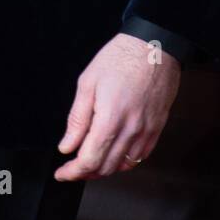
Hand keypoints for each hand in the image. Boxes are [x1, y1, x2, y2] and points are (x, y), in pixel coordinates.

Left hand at [54, 32, 181, 180]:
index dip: (73, 172)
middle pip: (106, 167)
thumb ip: (77, 119)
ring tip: (91, 161)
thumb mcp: (88, 82)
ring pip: (123, 166)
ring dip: (104, 169)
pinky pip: (140, 157)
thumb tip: (67, 146)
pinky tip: (113, 154)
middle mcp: (131, 129)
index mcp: (110, 118)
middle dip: (85, 172)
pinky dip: (124, 162)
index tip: (62, 173)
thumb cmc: (121, 58)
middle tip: (72, 167)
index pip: (90, 160)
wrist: (154, 46)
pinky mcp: (157, 128)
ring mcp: (146, 131)